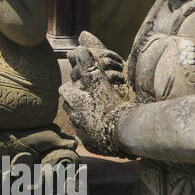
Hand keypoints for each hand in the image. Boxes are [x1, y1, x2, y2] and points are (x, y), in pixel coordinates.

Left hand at [60, 31, 134, 155]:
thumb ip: (90, 67)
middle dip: (77, 102)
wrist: (128, 135)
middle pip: (69, 106)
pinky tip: (102, 128)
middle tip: (91, 98)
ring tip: (98, 113)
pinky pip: (86, 137)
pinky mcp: (90, 145)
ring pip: (77, 121)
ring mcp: (82, 134)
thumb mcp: (103, 84)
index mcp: (74, 102)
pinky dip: (91, 132)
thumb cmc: (115, 107)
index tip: (84, 85)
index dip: (75, 86)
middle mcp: (74, 118)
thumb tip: (79, 48)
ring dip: (84, 116)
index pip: (65, 89)